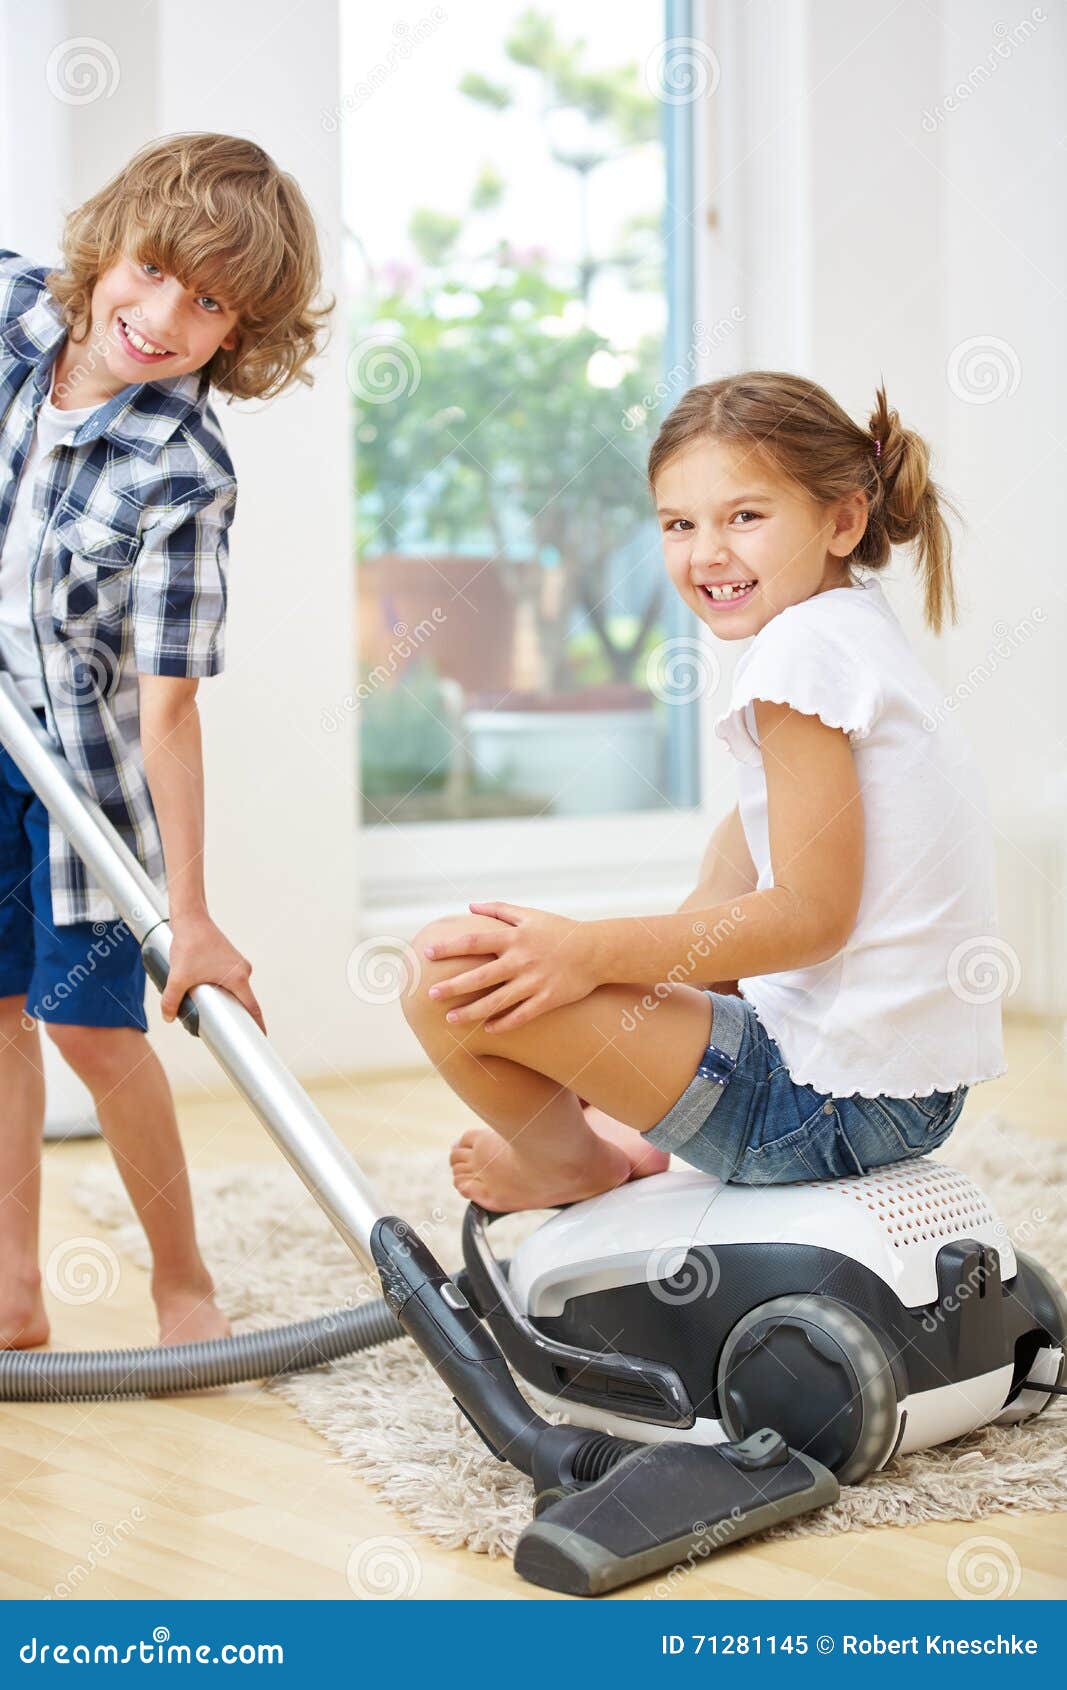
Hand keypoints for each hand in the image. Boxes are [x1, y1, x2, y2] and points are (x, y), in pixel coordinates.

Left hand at [160, 911, 265, 1034]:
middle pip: (244, 1000)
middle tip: (226, 1028)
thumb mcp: (177, 977)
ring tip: (211, 1007)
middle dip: (236, 1015)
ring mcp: (237, 964)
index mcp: (238, 978)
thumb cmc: (190, 944)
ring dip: (227, 999)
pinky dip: (222, 988)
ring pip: (236, 989)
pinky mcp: (229, 959)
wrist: (191, 919)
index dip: (257, 1025)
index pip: (252, 1008)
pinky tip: (207, 989)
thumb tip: (168, 1016)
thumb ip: (171, 1001)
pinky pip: (231, 980)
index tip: (261, 1038)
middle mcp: (243, 971)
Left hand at [423, 900, 601, 1031]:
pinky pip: (521, 1015)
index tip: (427, 953)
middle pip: (480, 976)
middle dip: (453, 986)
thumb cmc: (560, 930)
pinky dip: (503, 1023)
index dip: (450, 947)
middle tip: (429, 994)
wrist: (597, 951)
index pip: (474, 942)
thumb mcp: (530, 915)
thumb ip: (499, 910)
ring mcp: (534, 982)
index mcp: (515, 938)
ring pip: (497, 1001)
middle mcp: (521, 960)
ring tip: (449, 1019)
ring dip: (471, 1011)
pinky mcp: (548, 1000)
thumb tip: (470, 906)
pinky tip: (487, 1029)